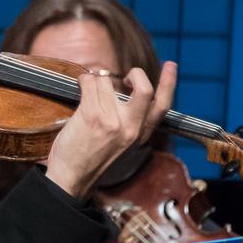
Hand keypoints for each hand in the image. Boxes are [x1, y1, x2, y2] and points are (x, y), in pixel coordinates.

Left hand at [45, 63, 176, 198]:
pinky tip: (80, 91)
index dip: (169, 82)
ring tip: (89, 97)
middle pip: (145, 88)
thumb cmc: (92, 157)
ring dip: (95, 82)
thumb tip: (126, 90)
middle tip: (126, 77)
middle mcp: (131, 128)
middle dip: (136, 73)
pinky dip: (83, 81)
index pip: (162, 105)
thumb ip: (130, 120)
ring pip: (107, 81)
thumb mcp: (123, 143)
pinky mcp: (92, 116)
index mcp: (141, 134)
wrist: (71, 177)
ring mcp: (113, 121)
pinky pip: (90, 83)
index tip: (171, 65)